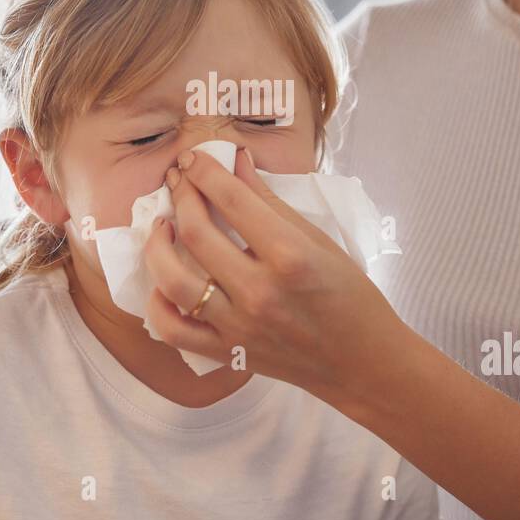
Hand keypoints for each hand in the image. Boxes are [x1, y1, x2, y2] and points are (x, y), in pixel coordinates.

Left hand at [142, 145, 407, 403]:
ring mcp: (239, 326)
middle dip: (181, 195)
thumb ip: (270, 201)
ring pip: (173, 281)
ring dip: (157, 246)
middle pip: (196, 233)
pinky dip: (157, 306)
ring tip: (163, 226)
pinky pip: (173, 331)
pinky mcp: (228, 353)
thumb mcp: (319, 240)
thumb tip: (236, 161)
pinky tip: (162, 284)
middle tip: (178, 180)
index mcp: (290, 256)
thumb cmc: (350, 295)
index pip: (232, 200)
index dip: (205, 171)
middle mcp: (259, 291)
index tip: (194, 157)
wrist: (363, 362)